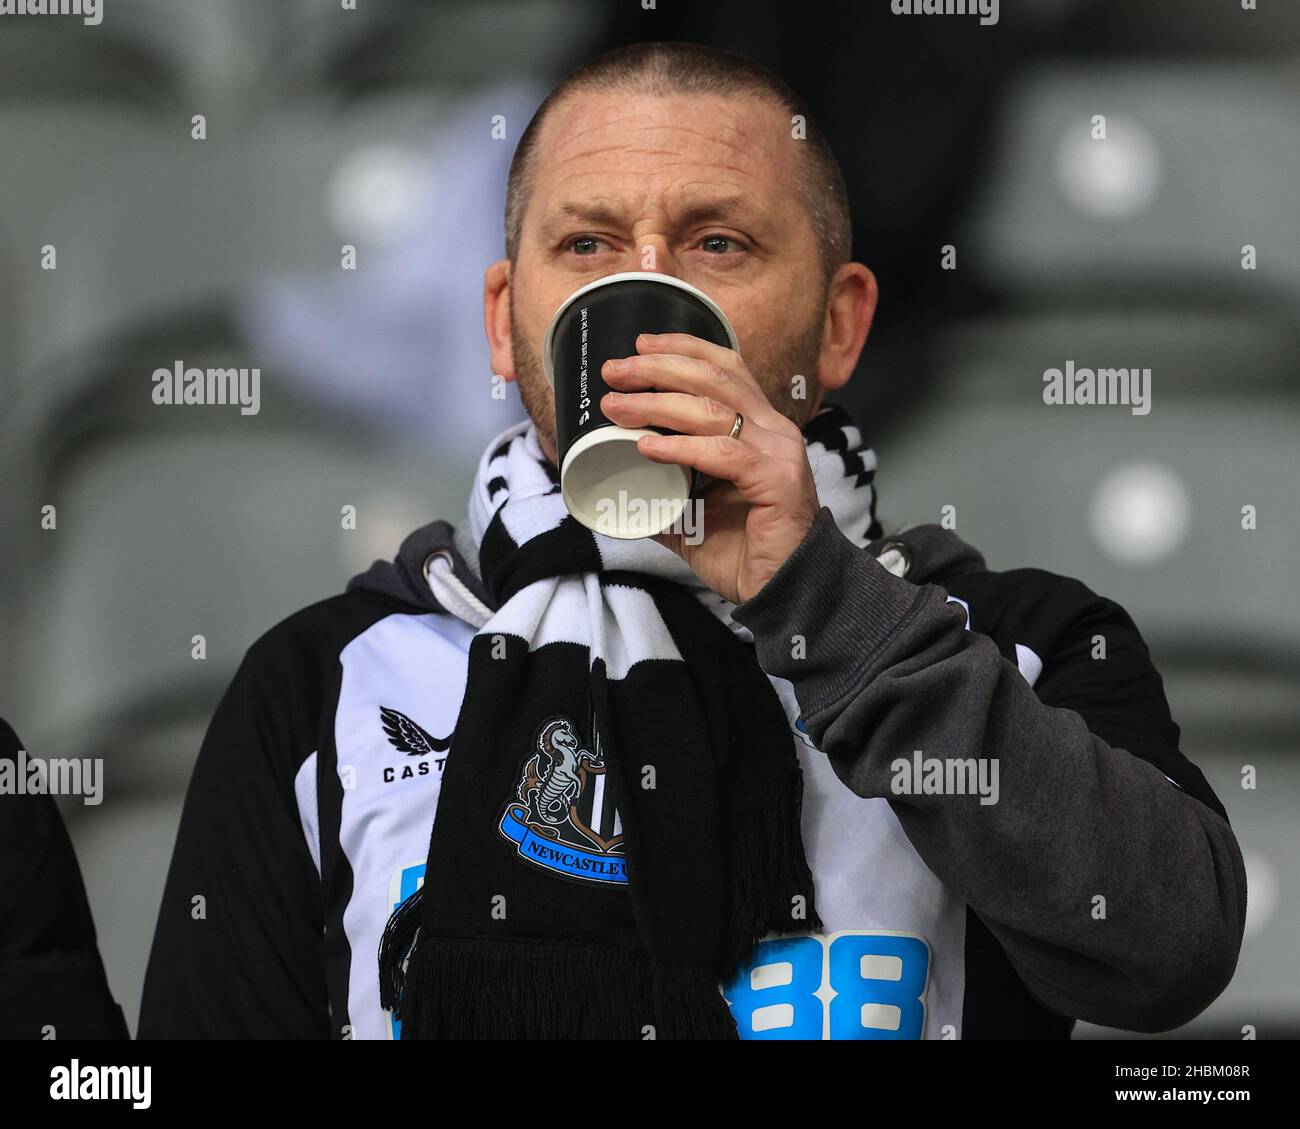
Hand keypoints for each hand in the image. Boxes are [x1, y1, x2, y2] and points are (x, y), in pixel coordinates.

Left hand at [600, 332, 820, 604]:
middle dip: (659, 368)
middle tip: (615, 371)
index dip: (684, 349)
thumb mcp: (694, 511)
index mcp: (759, 426)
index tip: (640, 346)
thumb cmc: (745, 550)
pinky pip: (723, 453)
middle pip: (714, 378)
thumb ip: (663, 490)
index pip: (725, 368)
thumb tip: (615, 484)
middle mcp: (773, 430)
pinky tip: (648, 447)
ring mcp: (778, 452)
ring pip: (713, 410)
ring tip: (617, 407)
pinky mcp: (777, 480)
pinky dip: (681, 448)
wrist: (783, 591)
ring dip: (657, 404)